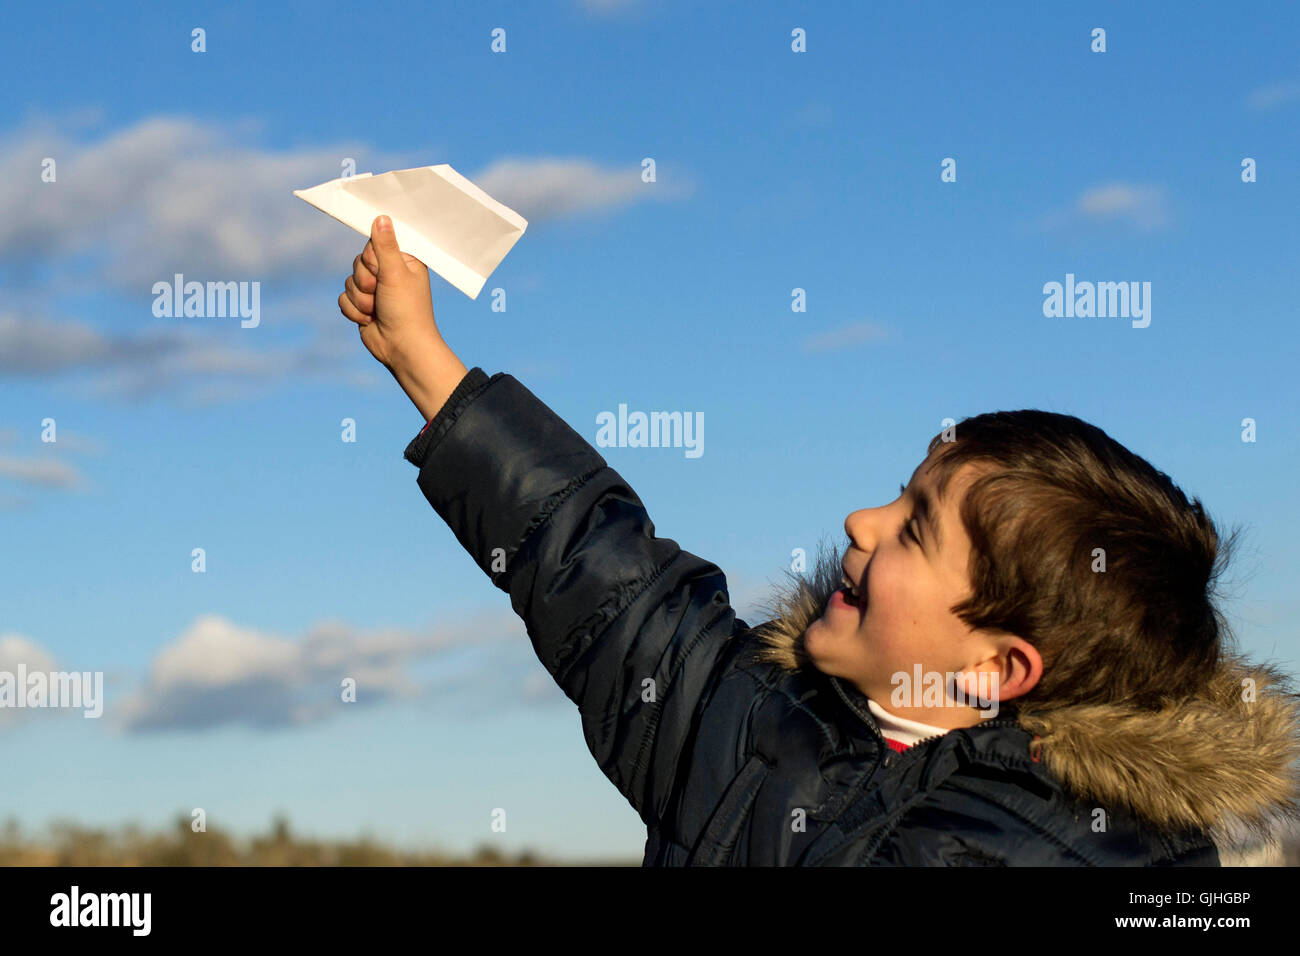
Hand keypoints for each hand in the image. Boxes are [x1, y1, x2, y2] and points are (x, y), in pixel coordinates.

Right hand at [338, 215, 442, 371]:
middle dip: (365, 282)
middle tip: (380, 294)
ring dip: (360, 299)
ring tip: (377, 311)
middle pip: (358, 262)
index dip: (372, 260)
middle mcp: (389, 273)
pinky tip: (370, 320)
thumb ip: (385, 246)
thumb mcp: (396, 273)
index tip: (383, 272)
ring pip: (349, 281)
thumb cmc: (406, 310)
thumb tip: (381, 217)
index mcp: (403, 261)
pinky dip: (354, 311)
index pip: (374, 245)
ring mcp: (375, 290)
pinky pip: (343, 298)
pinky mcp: (363, 305)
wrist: (401, 348)